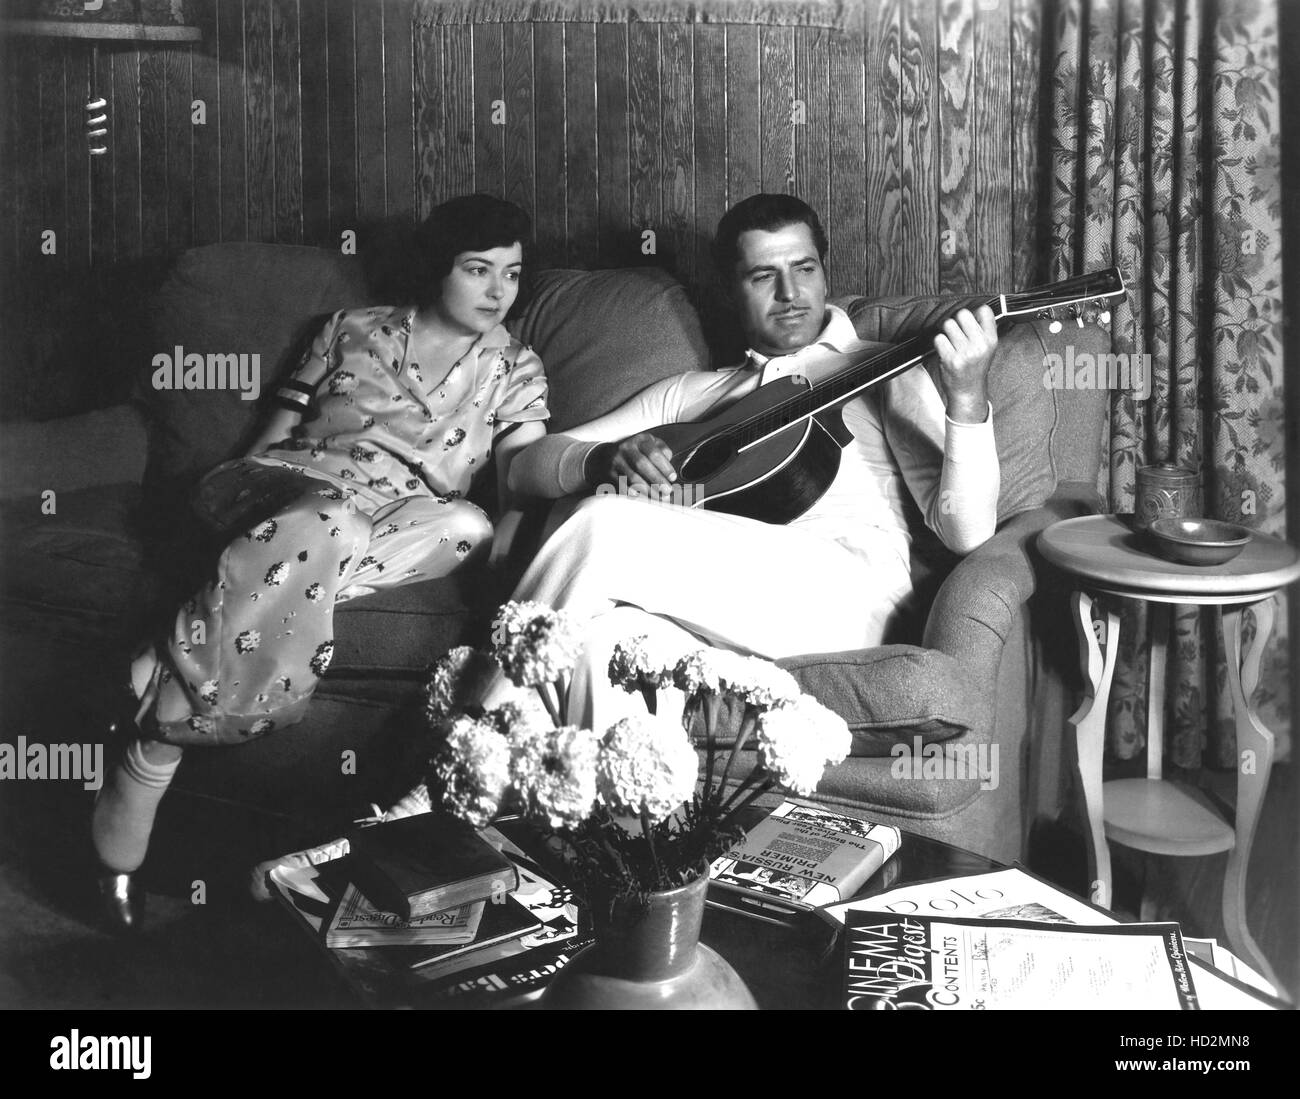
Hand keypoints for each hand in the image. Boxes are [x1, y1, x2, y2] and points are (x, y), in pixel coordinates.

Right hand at [586, 433, 676, 493]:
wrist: (606, 456)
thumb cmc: (637, 452)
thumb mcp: (650, 445)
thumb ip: (662, 451)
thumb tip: (669, 462)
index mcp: (640, 440)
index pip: (653, 453)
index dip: (664, 466)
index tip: (673, 478)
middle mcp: (626, 447)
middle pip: (642, 465)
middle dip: (657, 480)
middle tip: (667, 491)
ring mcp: (616, 460)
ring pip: (632, 477)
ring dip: (647, 489)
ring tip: (658, 497)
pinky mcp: (609, 473)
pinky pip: (622, 485)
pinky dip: (634, 493)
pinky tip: (643, 498)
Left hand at [932, 305, 997, 423]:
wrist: (968, 391)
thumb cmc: (975, 368)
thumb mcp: (987, 348)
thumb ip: (982, 329)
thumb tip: (973, 309)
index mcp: (991, 340)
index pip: (984, 310)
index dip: (974, 313)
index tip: (970, 322)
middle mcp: (980, 345)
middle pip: (962, 314)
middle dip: (957, 321)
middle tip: (957, 333)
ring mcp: (965, 352)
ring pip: (948, 324)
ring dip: (946, 332)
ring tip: (952, 343)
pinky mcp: (951, 359)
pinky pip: (939, 338)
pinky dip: (939, 343)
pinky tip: (946, 351)